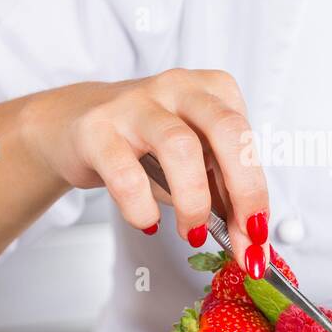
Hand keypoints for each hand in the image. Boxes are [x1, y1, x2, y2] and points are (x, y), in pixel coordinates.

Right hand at [21, 68, 270, 276]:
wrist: (73, 125)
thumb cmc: (143, 144)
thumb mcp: (193, 163)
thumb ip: (223, 197)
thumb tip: (250, 243)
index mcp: (212, 90)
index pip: (246, 141)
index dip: (258, 193)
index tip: (257, 235)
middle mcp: (178, 88)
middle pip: (226, 130)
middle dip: (244, 190)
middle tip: (245, 234)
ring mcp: (136, 104)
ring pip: (179, 146)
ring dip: (194, 201)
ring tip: (193, 232)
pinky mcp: (97, 129)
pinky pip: (125, 173)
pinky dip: (142, 207)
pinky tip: (148, 221)